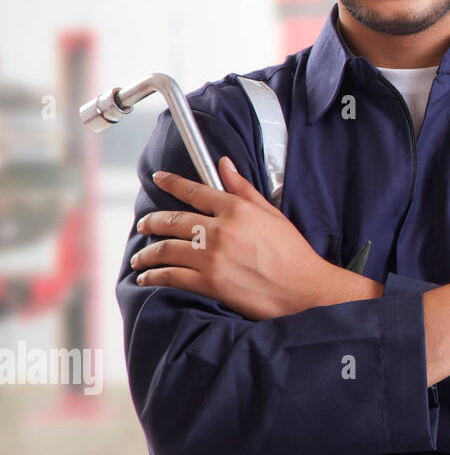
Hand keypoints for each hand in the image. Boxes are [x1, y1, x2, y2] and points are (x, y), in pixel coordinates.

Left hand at [130, 156, 376, 319]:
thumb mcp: (271, 214)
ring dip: (147, 253)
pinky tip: (147, 277)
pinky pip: (171, 276)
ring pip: (166, 249)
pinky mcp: (209, 283)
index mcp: (237, 210)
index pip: (194, 191)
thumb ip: (244, 189)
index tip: (159, 179)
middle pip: (172, 220)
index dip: (172, 183)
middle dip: (152, 221)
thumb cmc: (293, 252)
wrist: (304, 289)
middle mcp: (220, 231)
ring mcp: (212, 258)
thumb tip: (225, 165)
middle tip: (144, 224)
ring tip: (141, 256)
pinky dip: (154, 276)